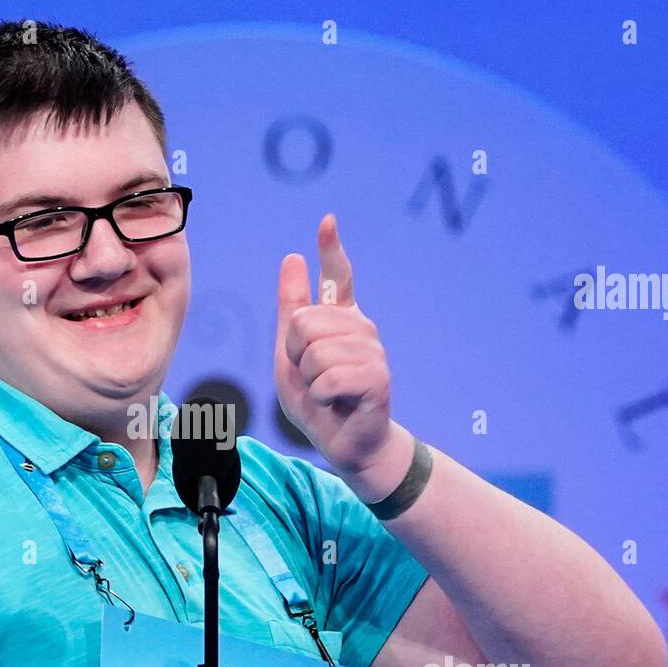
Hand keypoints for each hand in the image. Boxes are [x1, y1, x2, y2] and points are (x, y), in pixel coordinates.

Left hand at [275, 214, 412, 502]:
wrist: (347, 444)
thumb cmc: (319, 402)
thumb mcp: (291, 357)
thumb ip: (291, 311)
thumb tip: (292, 258)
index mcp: (340, 320)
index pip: (337, 277)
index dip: (331, 249)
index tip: (327, 222)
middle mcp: (360, 328)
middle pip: (304, 323)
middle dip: (295, 357)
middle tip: (312, 378)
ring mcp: (372, 351)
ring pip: (314, 352)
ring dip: (309, 380)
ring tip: (326, 393)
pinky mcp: (377, 377)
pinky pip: (328, 379)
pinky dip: (321, 398)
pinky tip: (335, 404)